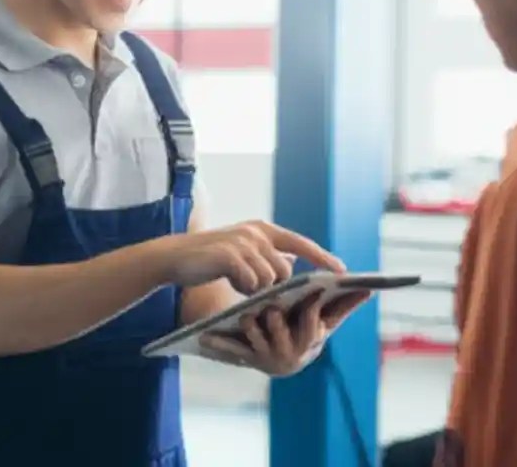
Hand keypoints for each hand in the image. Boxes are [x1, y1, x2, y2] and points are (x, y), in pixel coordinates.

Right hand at [162, 220, 345, 292]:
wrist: (174, 257)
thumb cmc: (210, 259)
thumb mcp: (243, 252)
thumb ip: (267, 256)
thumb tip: (291, 265)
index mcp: (262, 229)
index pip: (300, 243)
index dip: (322, 257)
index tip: (342, 271)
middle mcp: (255, 232)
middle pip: (285, 270)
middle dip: (274, 285)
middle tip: (252, 287)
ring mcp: (243, 242)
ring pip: (269, 279)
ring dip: (255, 288)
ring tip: (236, 281)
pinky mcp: (230, 255)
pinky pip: (250, 282)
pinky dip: (241, 287)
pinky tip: (227, 279)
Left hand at [197, 290, 371, 375]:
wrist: (277, 356)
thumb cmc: (303, 330)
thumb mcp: (322, 321)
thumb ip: (343, 306)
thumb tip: (369, 289)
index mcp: (310, 344)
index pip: (313, 325)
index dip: (311, 308)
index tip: (310, 289)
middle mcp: (290, 357)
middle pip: (283, 335)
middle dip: (277, 319)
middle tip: (270, 303)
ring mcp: (266, 359)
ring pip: (257, 342)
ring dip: (251, 329)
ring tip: (245, 314)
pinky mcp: (245, 359)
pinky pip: (231, 352)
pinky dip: (218, 344)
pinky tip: (204, 335)